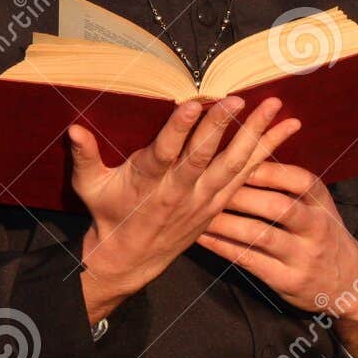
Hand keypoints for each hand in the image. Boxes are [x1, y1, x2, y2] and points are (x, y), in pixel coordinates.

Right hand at [68, 95, 300, 323]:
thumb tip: (74, 129)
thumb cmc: (109, 213)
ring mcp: (203, 199)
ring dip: (257, 136)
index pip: (166, 152)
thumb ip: (86, 156)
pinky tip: (283, 135)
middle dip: (223, 126)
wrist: (130, 258)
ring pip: (234, 165)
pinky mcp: (217, 204)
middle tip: (240, 99)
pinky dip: (266, 155)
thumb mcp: (89, 186)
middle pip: (205, 156)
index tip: (193, 103)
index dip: (180, 129)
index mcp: (148, 182)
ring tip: (276, 109)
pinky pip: (245, 177)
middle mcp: (179, 191)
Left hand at [195, 160, 357, 357]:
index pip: (299, 180)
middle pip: (278, 207)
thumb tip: (245, 140)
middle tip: (203, 184)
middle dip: (239, 195)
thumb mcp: (315, 202)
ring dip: (225, 222)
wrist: (349, 282)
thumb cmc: (318, 230)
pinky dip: (223, 247)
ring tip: (195, 210)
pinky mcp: (288, 280)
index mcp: (320, 201)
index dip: (266, 169)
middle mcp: (316, 227)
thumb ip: (285, 179)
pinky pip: (250, 261)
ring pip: (260, 235)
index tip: (232, 156)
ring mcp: (303, 256)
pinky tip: (200, 236)